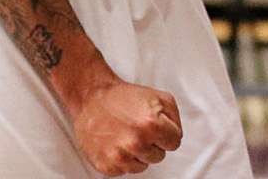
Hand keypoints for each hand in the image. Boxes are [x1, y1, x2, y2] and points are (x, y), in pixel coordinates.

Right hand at [68, 78, 184, 175]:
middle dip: (152, 143)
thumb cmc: (124, 97)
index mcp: (152, 125)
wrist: (92, 99)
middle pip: (159, 156)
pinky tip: (116, 144)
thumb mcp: (160, 97)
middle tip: (139, 129)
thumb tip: (176, 136)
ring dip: (138, 154)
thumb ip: (175, 119)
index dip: (167, 133)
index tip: (156, 127)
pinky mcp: (106, 165)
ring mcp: (119, 156)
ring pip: (142, 166)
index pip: (174, 143)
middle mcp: (135, 143)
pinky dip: (122, 160)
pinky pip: (124, 171)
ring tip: (127, 136)